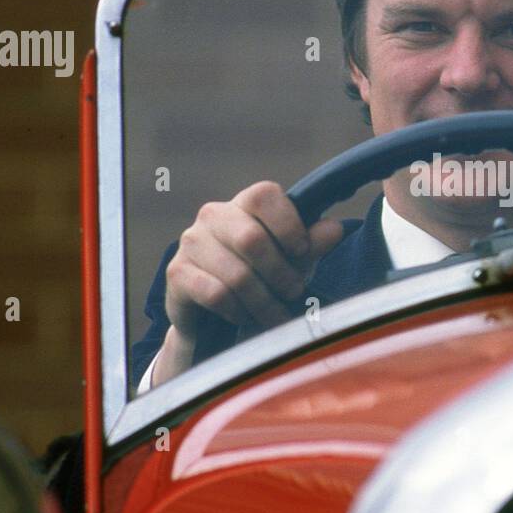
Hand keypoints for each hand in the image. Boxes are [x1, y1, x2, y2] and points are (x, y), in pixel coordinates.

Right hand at [154, 182, 343, 384]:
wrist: (213, 313)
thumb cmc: (261, 277)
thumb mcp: (292, 260)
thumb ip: (312, 244)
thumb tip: (335, 229)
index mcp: (244, 204)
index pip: (265, 196)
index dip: (289, 225)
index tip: (302, 252)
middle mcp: (214, 215)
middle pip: (252, 240)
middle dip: (281, 274)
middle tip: (294, 292)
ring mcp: (192, 242)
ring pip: (237, 275)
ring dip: (264, 302)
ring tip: (276, 314)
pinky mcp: (177, 273)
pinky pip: (216, 294)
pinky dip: (239, 311)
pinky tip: (246, 317)